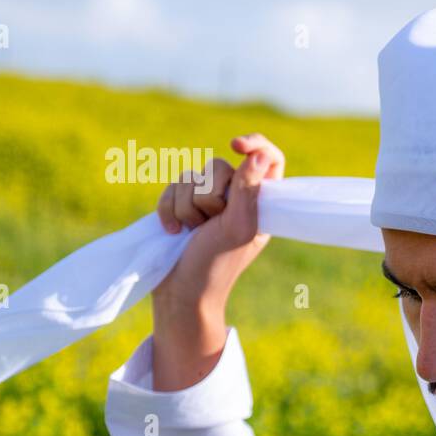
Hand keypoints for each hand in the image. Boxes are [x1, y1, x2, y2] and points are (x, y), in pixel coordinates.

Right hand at [153, 133, 283, 314]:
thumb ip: (249, 191)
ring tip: (193, 233)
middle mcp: (236, 198)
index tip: (236, 146)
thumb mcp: (238, 228)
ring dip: (186, 208)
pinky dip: (167, 211)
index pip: (268, 158)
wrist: (181, 291)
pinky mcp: (180, 206)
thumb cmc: (216, 264)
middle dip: (208, 197)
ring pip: (189, 176)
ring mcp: (206, 201)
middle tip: (211, 225)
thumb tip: (259, 155)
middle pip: (218, 166)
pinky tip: (172, 232)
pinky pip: (169, 188)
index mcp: (260, 202)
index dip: (255, 144)